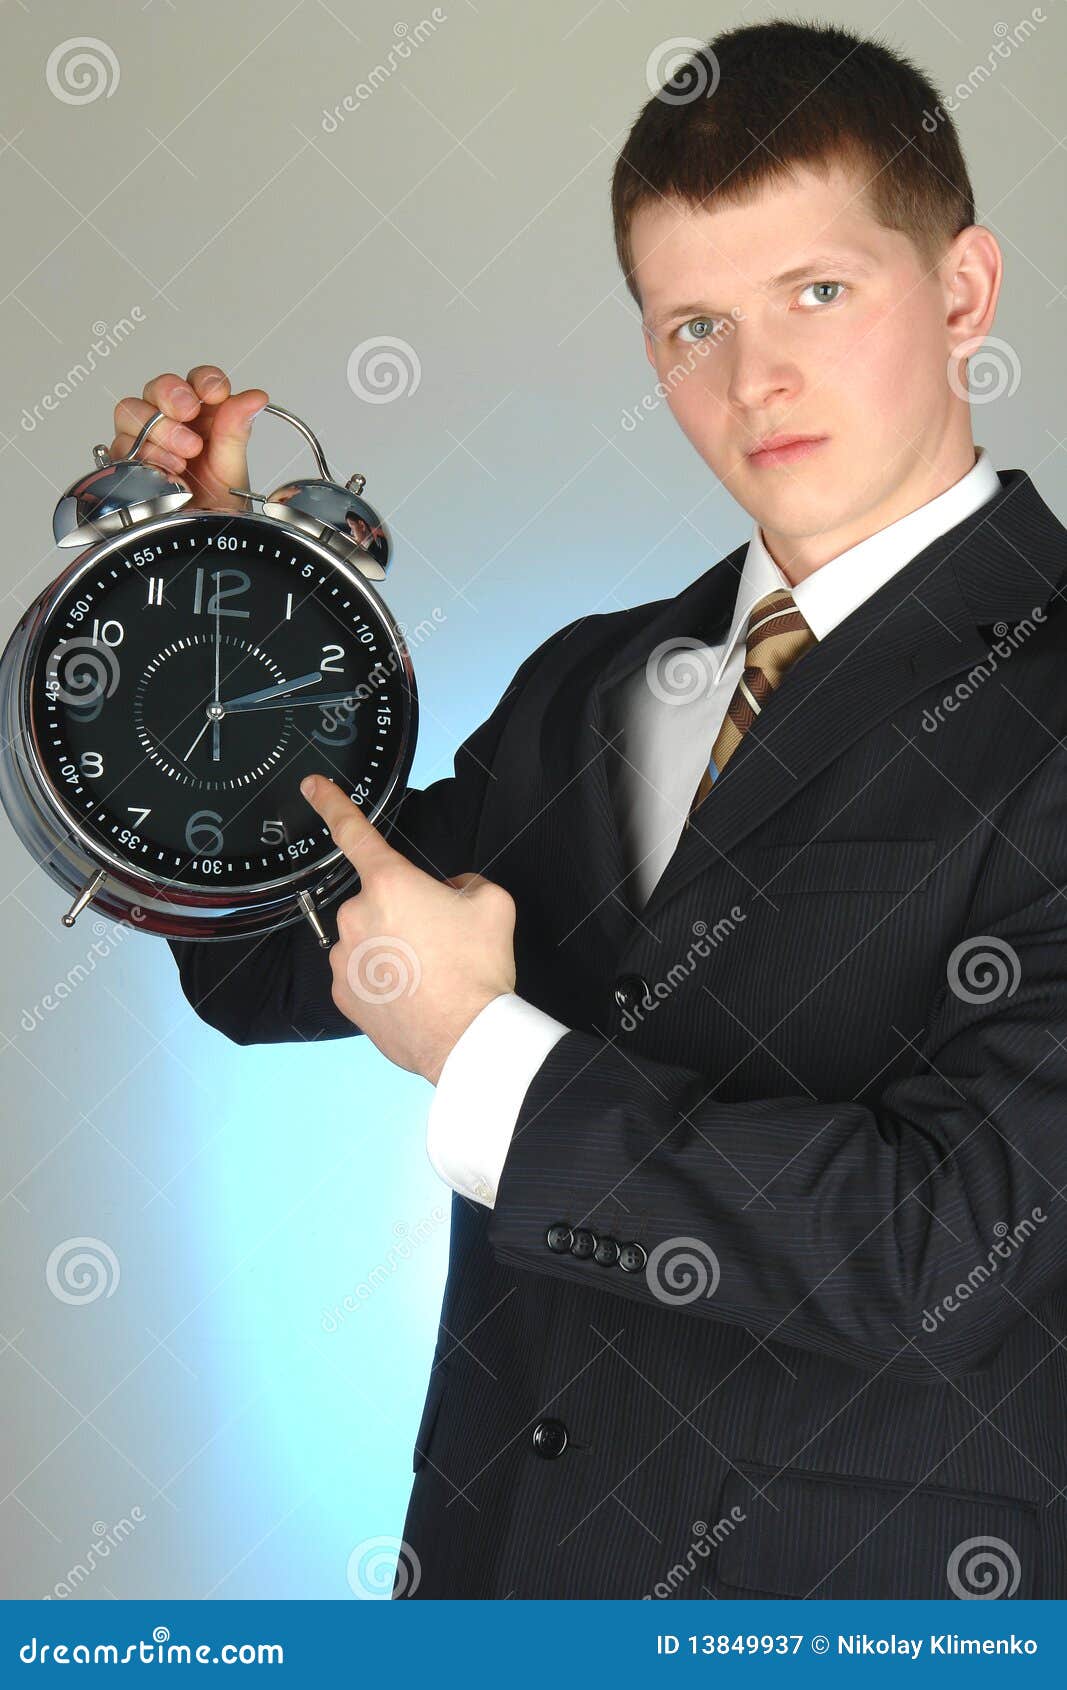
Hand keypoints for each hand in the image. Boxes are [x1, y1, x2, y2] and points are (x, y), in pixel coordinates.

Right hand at [109, 364, 268, 513]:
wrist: (200, 541)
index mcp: (203, 416)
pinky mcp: (127, 461)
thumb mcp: (232, 468)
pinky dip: (146, 455)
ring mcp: (146, 440)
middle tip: (189, 414)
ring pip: (131, 411)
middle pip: (158, 387)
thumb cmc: (217, 505)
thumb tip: (255, 397)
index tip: (216, 392)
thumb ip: (237, 429)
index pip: (198, 380)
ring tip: (184, 455)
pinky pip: (122, 445)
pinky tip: (168, 471)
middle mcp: (172, 422)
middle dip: (172, 396)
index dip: (205, 380)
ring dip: (159, 429)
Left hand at [299, 773, 516, 1084]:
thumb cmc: (478, 968)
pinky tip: (413, 995)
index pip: (353, 831)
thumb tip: (447, 892)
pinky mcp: (343, 994)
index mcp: (389, 882)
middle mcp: (356, 914)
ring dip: (393, 948)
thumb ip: (464, 882)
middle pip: (379, 900)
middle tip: (440, 941)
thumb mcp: (492, 903)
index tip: (312, 786)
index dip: (331, 803)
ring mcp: (344, 957)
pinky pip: (363, 974)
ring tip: (430, 975)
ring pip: (369, 939)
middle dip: (405, 912)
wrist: (465, 1037)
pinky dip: (384, 980)